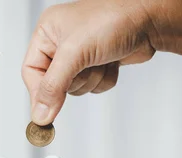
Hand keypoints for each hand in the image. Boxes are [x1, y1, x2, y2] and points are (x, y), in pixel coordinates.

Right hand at [22, 0, 156, 124]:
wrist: (151, 18)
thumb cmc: (113, 18)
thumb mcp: (74, 53)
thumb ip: (53, 87)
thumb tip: (40, 115)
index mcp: (47, 33)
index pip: (31, 72)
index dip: (40, 92)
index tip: (46, 112)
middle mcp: (61, 43)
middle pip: (54, 84)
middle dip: (75, 79)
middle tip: (87, 64)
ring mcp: (80, 55)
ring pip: (75, 88)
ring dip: (92, 79)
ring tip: (102, 58)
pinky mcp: (98, 63)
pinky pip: (93, 87)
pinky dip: (104, 79)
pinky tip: (111, 61)